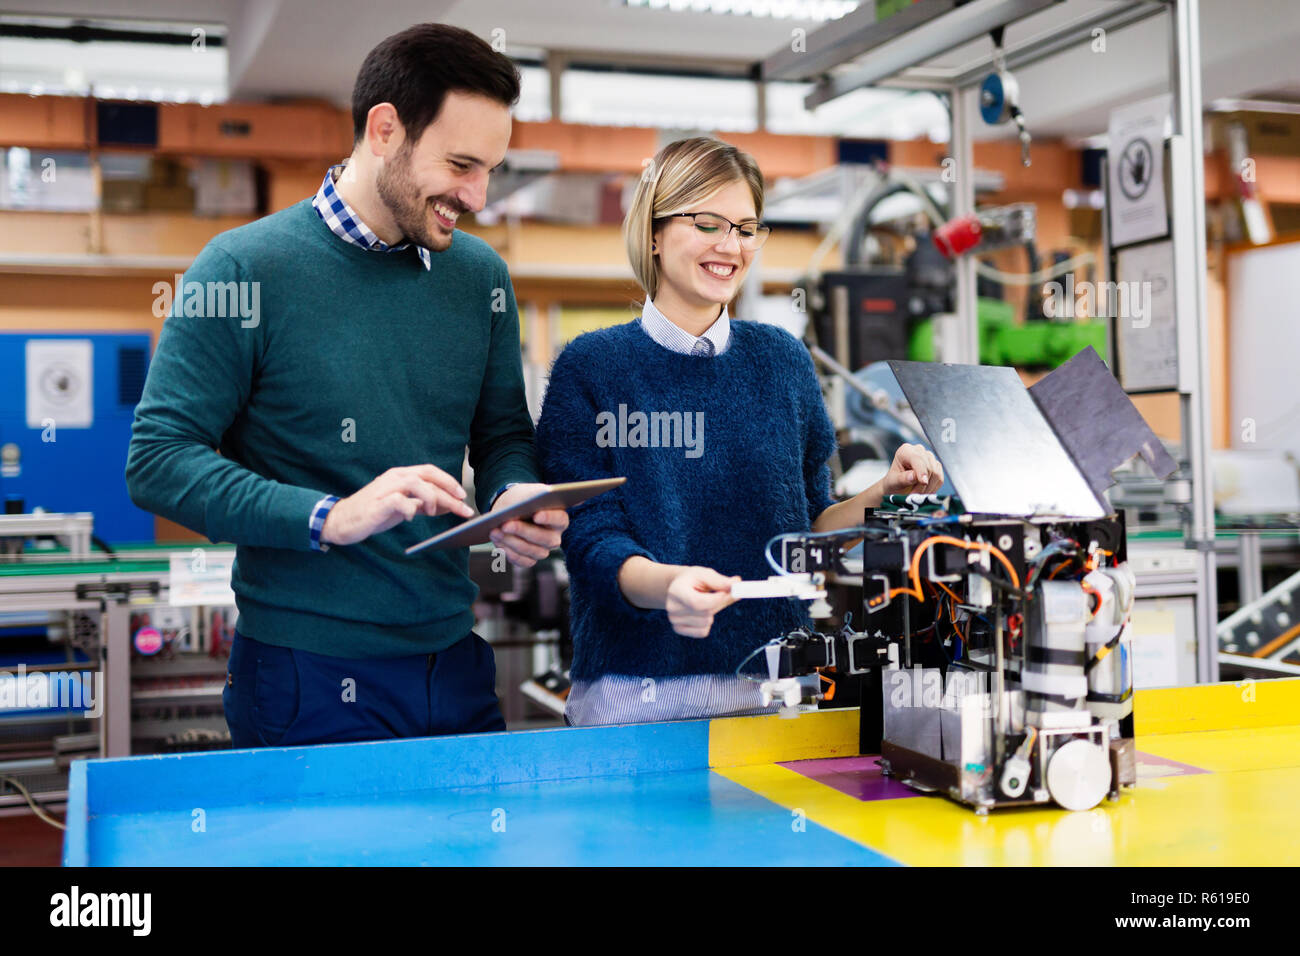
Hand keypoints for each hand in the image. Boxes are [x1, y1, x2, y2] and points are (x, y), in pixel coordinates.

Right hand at [321, 464, 472, 545]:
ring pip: (416, 484)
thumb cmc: (374, 513)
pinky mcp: (377, 503)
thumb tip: (448, 506)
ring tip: (433, 513)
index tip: (463, 495)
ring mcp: (385, 489)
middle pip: (428, 478)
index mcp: (401, 475)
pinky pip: (398, 501)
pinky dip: (409, 508)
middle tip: (462, 507)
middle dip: (449, 493)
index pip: (430, 471)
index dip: (449, 481)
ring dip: (430, 498)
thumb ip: (423, 504)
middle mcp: (394, 478)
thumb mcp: (403, 506)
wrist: (343, 520)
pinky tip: (412, 517)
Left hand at [487, 482, 568, 568]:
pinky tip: (497, 541)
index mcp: (559, 519)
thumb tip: (527, 505)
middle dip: (524, 531)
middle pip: (545, 539)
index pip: (560, 519)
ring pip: (531, 551)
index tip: (536, 515)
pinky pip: (521, 560)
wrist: (511, 509)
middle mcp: (554, 538)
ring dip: (511, 542)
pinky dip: (507, 551)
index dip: (550, 518)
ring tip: (495, 531)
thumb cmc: (523, 499)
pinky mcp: (529, 559)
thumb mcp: (529, 493)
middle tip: (506, 524)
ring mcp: (542, 551)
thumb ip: (532, 497)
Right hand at [666, 567, 739, 637]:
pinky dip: (707, 623)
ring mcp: (674, 620)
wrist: (680, 586)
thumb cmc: (694, 579)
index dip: (716, 600)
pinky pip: (703, 632)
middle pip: (705, 613)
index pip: (697, 603)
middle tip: (721, 593)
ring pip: (706, 622)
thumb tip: (736, 584)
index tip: (727, 592)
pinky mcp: (678, 629)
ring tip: (705, 601)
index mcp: (676, 590)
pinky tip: (701, 612)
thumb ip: (720, 581)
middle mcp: (671, 607)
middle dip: (718, 603)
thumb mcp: (706, 574)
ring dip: (713, 612)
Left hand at [880, 442, 943, 496]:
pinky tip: (924, 493)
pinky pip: (940, 479)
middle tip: (915, 497)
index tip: (923, 482)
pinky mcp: (937, 466)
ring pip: (936, 474)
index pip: (917, 459)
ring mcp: (929, 458)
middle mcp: (919, 451)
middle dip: (923, 485)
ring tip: (917, 496)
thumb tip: (913, 476)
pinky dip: (933, 489)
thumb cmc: (893, 482)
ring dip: (928, 489)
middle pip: (929, 467)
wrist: (898, 487)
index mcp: (905, 451)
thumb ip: (902, 479)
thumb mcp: (893, 482)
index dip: (921, 471)